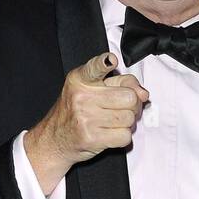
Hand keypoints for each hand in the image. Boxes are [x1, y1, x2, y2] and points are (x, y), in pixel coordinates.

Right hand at [24, 53, 149, 193]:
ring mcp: (86, 117)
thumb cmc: (78, 111)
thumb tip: (143, 94)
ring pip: (129, 118)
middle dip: (132, 105)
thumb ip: (121, 83)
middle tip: (122, 108)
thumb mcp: (93, 88)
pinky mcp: (91, 137)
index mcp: (81, 79)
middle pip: (129, 97)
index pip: (95, 67)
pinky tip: (110, 133)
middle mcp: (82, 96)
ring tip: (113, 122)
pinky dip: (122, 137)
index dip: (104, 63)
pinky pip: (125, 136)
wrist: (56, 138)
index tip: (111, 60)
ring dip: (127, 122)